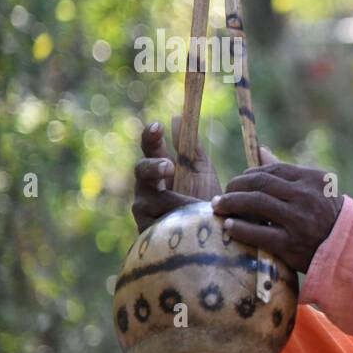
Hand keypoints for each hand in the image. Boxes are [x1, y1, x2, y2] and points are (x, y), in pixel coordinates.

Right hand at [132, 116, 222, 232]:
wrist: (212, 234)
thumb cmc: (204, 198)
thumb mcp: (202, 172)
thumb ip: (191, 148)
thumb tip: (178, 117)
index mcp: (159, 168)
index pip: (150, 147)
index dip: (150, 136)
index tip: (158, 126)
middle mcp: (147, 187)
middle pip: (141, 171)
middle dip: (153, 167)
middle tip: (168, 165)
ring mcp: (144, 210)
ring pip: (148, 201)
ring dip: (172, 201)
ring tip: (194, 204)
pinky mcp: (147, 232)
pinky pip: (156, 226)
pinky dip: (173, 224)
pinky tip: (186, 225)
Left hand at [212, 148, 343, 272]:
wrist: (348, 250)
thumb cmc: (328, 217)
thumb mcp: (315, 189)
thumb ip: (287, 172)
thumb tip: (261, 150)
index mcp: (313, 179)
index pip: (272, 170)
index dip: (250, 174)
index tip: (239, 182)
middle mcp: (306, 196)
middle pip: (260, 183)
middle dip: (235, 186)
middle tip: (223, 194)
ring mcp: (298, 219)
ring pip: (255, 203)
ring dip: (231, 202)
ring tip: (219, 206)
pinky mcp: (291, 244)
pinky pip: (258, 232)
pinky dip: (239, 228)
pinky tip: (228, 225)